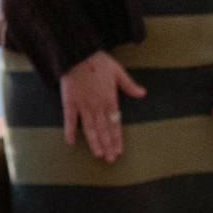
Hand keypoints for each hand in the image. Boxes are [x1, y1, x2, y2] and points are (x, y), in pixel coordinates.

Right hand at [58, 50, 144, 164]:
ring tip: (98, 154)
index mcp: (110, 99)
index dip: (117, 138)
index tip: (118, 151)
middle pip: (103, 129)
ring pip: (89, 128)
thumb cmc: (98, 61)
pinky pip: (69, 119)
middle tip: (110, 159)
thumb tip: (143, 93)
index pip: (115, 123)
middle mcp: (97, 105)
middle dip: (107, 145)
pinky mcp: (69, 101)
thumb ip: (129, 85)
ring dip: (94, 142)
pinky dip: (69, 131)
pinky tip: (70, 142)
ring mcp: (83, 105)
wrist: (78, 53)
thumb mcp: (118, 71)